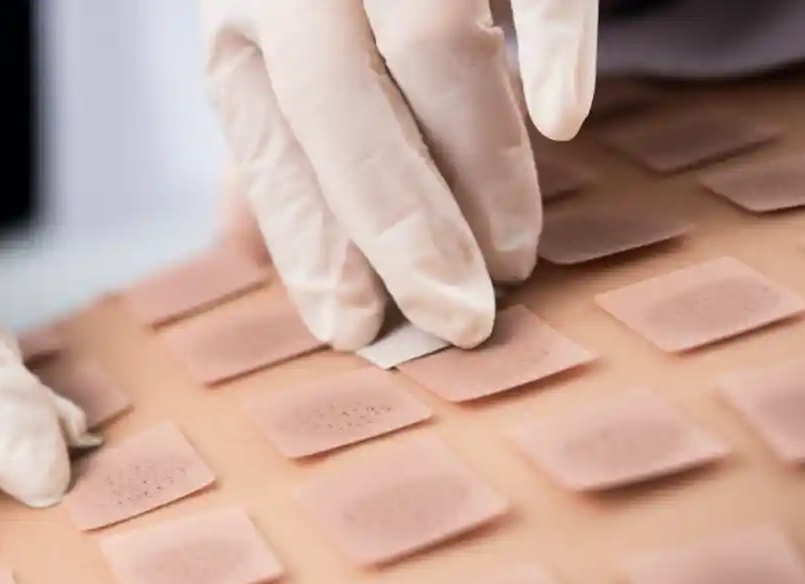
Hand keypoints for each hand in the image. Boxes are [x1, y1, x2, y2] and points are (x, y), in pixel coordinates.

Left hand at [202, 0, 597, 348]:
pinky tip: (563, 118)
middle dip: (407, 230)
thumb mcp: (282, 47)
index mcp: (242, 18)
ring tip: (513, 257)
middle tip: (462, 322)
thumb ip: (279, 137)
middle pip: (342, 107)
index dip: (314, 246)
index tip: (356, 331)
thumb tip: (258, 255)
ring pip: (434, 52)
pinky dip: (553, 43)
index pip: (272, 148)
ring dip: (483, 170)